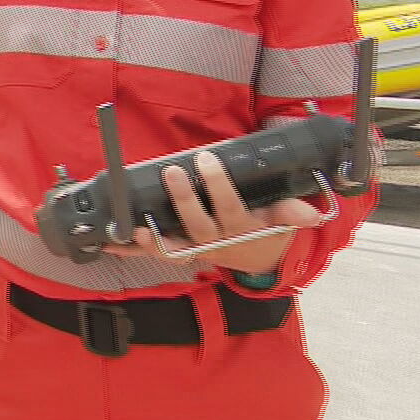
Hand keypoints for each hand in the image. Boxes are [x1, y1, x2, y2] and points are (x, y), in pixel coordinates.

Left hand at [102, 151, 324, 275]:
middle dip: (184, 200)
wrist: (259, 260)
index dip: (218, 186)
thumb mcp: (283, 221)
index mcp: (242, 230)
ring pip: (172, 249)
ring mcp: (196, 251)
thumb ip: (291, 213)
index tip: (206, 159)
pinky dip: (131, 249)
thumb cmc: (267, 229)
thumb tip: (310, 212)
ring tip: (133, 227)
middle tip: (171, 172)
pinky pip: (153, 253)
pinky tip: (110, 242)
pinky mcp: (180, 254)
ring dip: (151, 239)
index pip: (230, 208)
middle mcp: (216, 243)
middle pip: (198, 226)